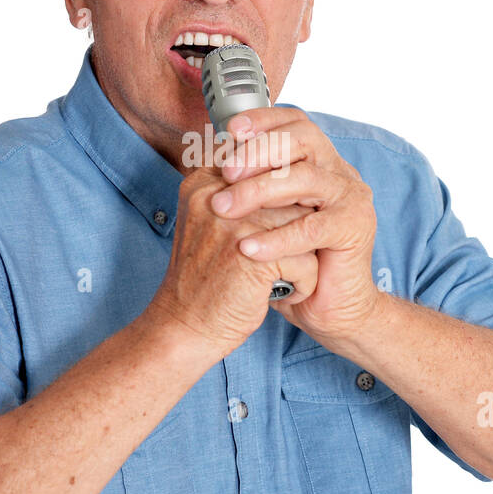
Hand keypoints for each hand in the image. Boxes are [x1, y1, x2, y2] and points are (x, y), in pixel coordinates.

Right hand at [149, 165, 319, 357]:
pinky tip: (283, 294)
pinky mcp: (251, 257)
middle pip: (291, 193)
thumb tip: (291, 167)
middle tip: (283, 257)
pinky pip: (307, 258)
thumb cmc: (207, 277)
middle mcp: (215, 195)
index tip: (276, 231)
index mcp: (204, 182)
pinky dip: (304, 282)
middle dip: (297, 228)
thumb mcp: (212, 223)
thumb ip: (239, 193)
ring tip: (284, 276)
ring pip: (305, 223)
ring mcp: (232, 224)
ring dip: (304, 255)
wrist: (185, 327)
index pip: (264, 166)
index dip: (283, 199)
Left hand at [209, 108, 382, 351]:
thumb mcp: (262, 215)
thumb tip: (207, 150)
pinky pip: (312, 227)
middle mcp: (340, 171)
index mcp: (319, 161)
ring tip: (224, 209)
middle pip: (304, 139)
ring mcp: (351, 197)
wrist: (327, 306)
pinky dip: (277, 237)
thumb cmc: (290, 259)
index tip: (229, 130)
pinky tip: (248, 247)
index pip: (295, 122)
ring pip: (305, 178)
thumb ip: (245, 182)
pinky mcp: (355, 227)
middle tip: (225, 172)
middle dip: (259, 151)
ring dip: (259, 191)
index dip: (264, 120)